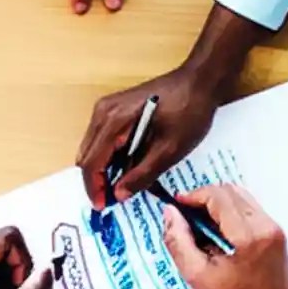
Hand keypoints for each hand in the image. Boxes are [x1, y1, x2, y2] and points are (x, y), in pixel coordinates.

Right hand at [76, 66, 218, 208]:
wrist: (199, 82)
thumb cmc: (189, 110)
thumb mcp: (169, 150)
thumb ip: (142, 174)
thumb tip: (119, 195)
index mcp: (113, 120)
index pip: (91, 162)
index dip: (95, 188)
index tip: (104, 207)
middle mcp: (103, 112)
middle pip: (87, 156)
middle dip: (97, 180)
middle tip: (114, 200)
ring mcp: (108, 108)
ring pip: (93, 149)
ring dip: (104, 169)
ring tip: (123, 186)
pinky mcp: (116, 109)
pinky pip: (103, 140)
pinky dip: (111, 157)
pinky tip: (128, 167)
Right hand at [162, 185, 287, 288]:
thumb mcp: (197, 277)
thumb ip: (179, 241)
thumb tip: (170, 212)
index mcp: (248, 236)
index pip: (218, 196)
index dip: (193, 195)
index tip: (177, 204)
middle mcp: (266, 227)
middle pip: (231, 192)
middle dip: (206, 199)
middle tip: (186, 218)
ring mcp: (276, 231)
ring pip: (243, 199)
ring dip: (220, 206)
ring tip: (202, 229)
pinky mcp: (279, 237)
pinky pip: (252, 212)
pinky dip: (233, 215)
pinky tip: (220, 238)